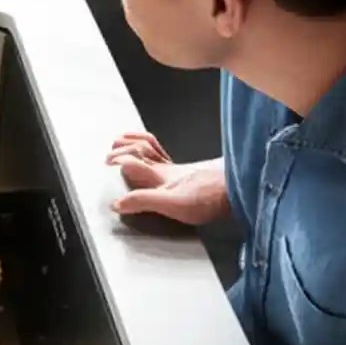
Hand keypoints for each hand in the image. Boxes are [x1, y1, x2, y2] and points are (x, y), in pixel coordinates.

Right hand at [106, 132, 229, 225]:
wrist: (240, 186)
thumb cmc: (208, 196)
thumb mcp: (172, 204)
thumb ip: (143, 201)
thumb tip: (117, 203)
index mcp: (158, 176)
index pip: (130, 163)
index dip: (117, 164)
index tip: (105, 172)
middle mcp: (166, 169)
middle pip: (139, 149)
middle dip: (121, 148)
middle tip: (109, 155)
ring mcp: (178, 169)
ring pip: (152, 148)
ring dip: (136, 141)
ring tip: (124, 140)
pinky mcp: (190, 172)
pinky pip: (165, 154)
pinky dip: (155, 147)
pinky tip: (156, 153)